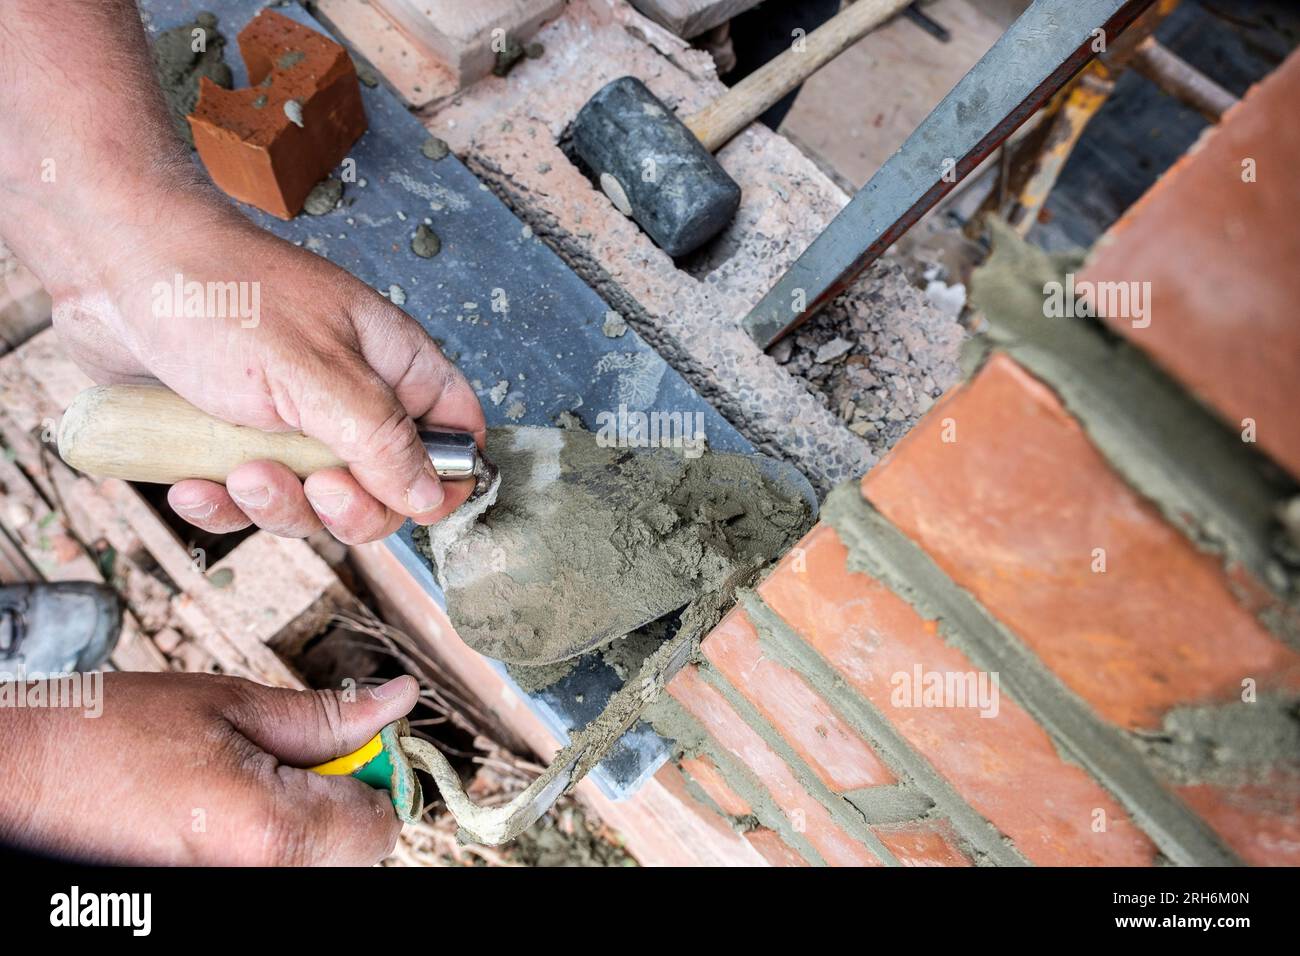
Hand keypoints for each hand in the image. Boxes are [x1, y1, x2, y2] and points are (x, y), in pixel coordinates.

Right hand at [0, 672, 419, 864]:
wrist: (15, 781)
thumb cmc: (103, 739)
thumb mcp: (227, 704)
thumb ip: (324, 716)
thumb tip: (395, 702)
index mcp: (273, 833)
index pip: (381, 826)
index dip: (372, 775)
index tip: (347, 743)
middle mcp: (259, 884)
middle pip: (353, 852)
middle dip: (335, 799)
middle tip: (277, 756)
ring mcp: (230, 898)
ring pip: (313, 863)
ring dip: (299, 821)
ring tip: (236, 781)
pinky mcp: (209, 900)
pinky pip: (271, 871)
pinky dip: (263, 841)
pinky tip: (218, 810)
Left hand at [53, 197, 484, 543]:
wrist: (112, 268)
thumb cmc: (219, 294)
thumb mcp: (315, 372)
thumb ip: (382, 439)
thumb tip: (432, 494)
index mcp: (392, 365)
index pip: (454, 435)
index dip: (443, 477)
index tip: (408, 500)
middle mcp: (351, 399)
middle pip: (386, 489)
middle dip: (347, 506)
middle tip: (316, 487)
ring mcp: (293, 425)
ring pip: (314, 506)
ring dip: (277, 506)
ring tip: (240, 472)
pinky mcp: (236, 444)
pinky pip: (248, 502)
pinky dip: (221, 505)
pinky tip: (192, 484)